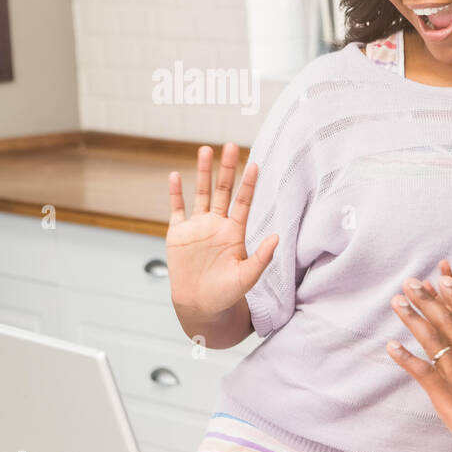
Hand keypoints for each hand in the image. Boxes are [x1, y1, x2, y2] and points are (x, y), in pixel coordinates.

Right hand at [166, 143, 277, 317]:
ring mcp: (197, 227)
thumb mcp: (248, 276)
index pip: (244, 202)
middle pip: (222, 191)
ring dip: (203, 172)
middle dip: (226, 169)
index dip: (249, 184)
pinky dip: (175, 193)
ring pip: (201, 194)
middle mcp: (217, 224)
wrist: (201, 305)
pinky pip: (177, 209)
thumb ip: (262, 257)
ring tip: (205, 150)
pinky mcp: (178, 234)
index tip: (254, 164)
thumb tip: (277, 237)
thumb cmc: (228, 293)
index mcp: (235, 232)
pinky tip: (174, 175)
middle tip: (230, 146)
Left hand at [386, 268, 451, 451]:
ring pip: (434, 341)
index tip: (444, 281)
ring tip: (397, 302)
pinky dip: (406, 359)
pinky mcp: (449, 397)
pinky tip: (391, 346)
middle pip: (449, 322)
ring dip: (413, 319)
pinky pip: (424, 372)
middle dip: (428, 300)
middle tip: (411, 283)